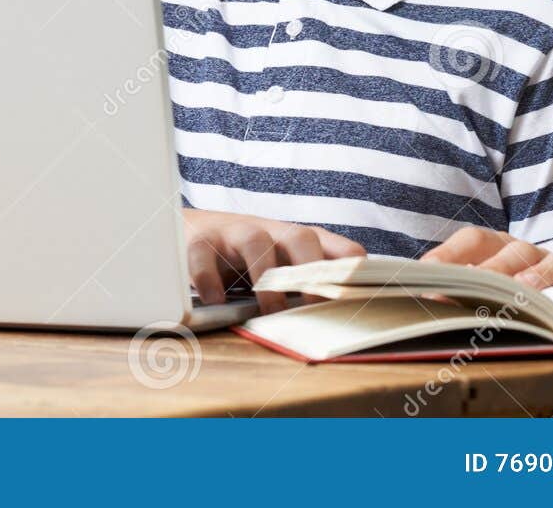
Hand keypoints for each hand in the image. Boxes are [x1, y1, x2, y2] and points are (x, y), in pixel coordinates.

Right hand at [183, 208, 363, 313]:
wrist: (191, 230)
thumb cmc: (246, 258)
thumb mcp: (282, 268)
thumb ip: (306, 288)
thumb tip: (338, 324)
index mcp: (300, 241)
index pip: (340, 249)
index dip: (353, 270)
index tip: (361, 297)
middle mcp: (271, 232)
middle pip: (301, 237)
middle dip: (311, 272)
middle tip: (315, 309)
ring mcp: (235, 232)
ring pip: (255, 241)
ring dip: (265, 279)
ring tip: (268, 312)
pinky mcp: (200, 240)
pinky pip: (204, 255)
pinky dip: (210, 279)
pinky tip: (216, 301)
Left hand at [420, 227, 552, 289]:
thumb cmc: (519, 294)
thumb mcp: (488, 290)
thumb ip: (459, 288)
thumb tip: (423, 295)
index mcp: (500, 248)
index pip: (474, 239)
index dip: (450, 253)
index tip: (427, 272)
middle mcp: (533, 254)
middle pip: (513, 251)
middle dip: (491, 270)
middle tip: (472, 288)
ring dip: (540, 275)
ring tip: (524, 290)